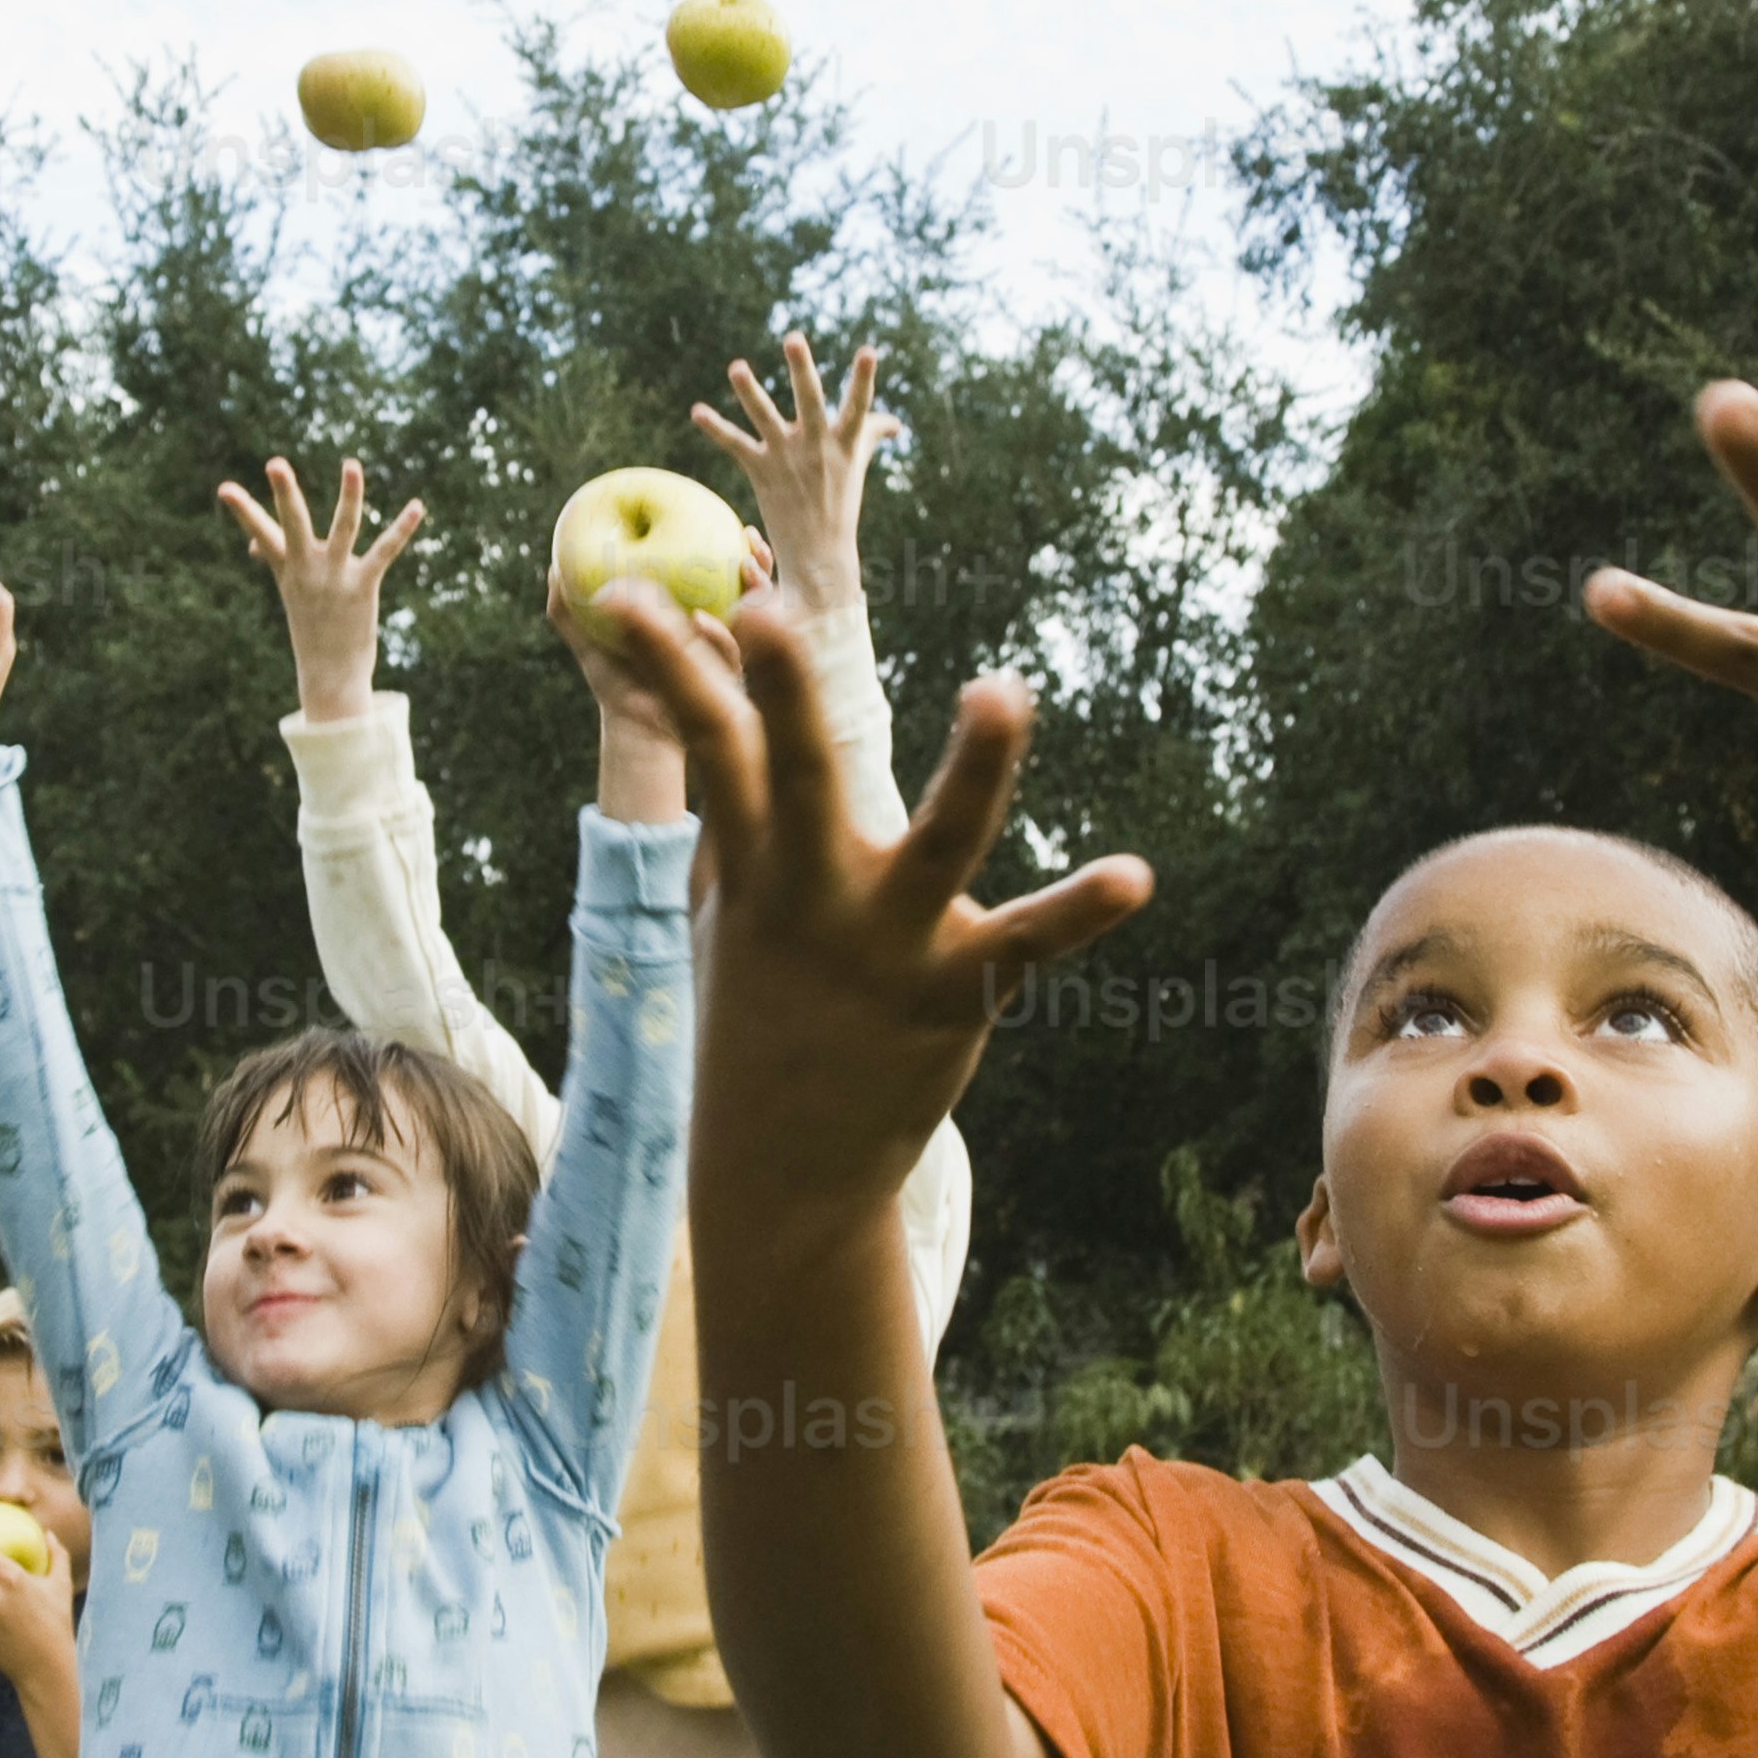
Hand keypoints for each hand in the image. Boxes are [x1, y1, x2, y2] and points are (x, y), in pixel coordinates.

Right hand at [218, 456, 425, 720]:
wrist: (329, 675)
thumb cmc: (310, 628)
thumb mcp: (290, 591)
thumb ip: (276, 559)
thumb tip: (254, 546)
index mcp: (287, 568)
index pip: (261, 533)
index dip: (243, 510)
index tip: (224, 487)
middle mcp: (307, 569)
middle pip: (292, 523)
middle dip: (284, 493)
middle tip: (275, 463)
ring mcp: (334, 577)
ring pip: (342, 527)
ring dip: (349, 495)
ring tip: (351, 465)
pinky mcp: (362, 587)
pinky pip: (383, 552)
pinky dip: (401, 529)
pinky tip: (416, 507)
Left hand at [552, 559, 760, 830]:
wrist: (629, 728)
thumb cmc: (615, 679)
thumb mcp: (590, 639)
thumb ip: (571, 607)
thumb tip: (553, 568)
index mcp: (700, 616)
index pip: (732, 577)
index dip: (744, 553)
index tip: (742, 529)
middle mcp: (719, 638)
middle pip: (757, 599)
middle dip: (762, 569)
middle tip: (750, 541)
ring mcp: (724, 665)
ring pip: (758, 629)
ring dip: (757, 594)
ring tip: (742, 567)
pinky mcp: (721, 691)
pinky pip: (730, 663)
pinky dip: (719, 637)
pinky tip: (702, 619)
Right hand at [607, 592, 1151, 1216]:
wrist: (786, 1168)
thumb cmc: (762, 1013)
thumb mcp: (730, 912)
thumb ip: (738, 816)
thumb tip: (726, 717)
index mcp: (751, 869)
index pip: (706, 746)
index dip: (667, 662)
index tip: (623, 589)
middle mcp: (812, 897)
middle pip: (795, 775)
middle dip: (783, 693)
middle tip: (766, 611)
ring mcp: (887, 944)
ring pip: (939, 840)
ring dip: (975, 765)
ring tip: (1000, 690)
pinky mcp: (957, 993)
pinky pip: (1028, 941)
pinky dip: (1081, 909)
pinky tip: (1135, 875)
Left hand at [691, 330, 891, 619]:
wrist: (819, 553)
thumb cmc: (840, 502)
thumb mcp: (857, 464)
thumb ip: (872, 434)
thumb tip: (895, 423)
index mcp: (845, 442)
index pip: (858, 405)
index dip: (863, 378)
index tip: (868, 351)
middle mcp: (816, 445)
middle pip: (810, 400)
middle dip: (801, 369)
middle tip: (793, 339)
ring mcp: (787, 457)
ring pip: (766, 417)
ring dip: (750, 391)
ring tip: (737, 366)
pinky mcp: (761, 470)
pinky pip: (735, 444)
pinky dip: (715, 428)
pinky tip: (697, 411)